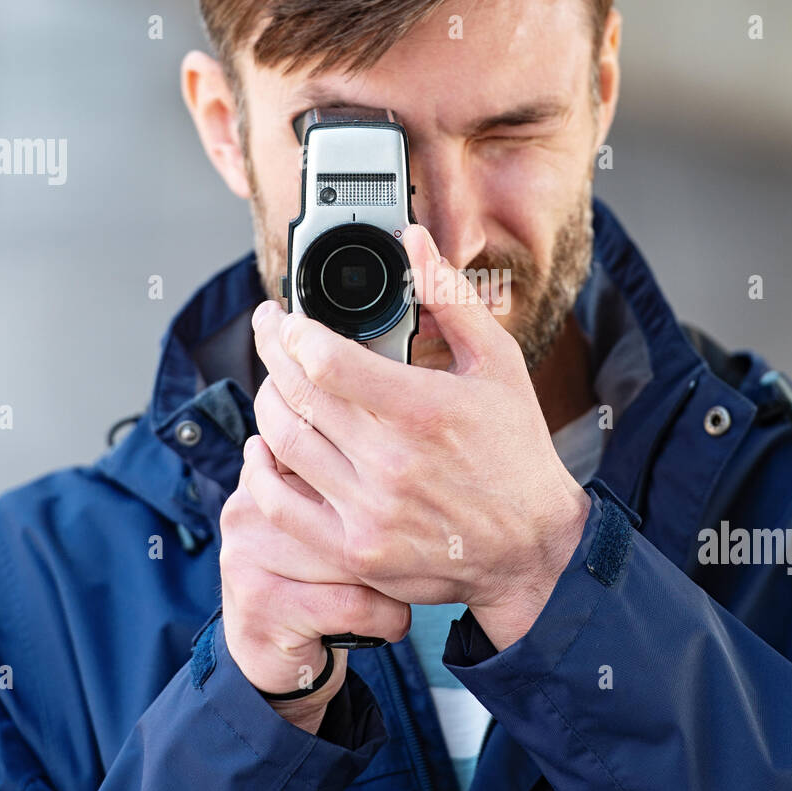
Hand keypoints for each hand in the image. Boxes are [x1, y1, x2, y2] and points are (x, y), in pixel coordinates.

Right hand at [219, 469, 409, 732]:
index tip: (405, 509)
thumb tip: (392, 441)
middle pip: (348, 510)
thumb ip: (332, 485)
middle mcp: (247, 512)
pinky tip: (388, 624)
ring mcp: (249, 559)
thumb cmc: (309, 586)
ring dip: (392, 583)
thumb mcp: (314, 529)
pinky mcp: (265, 607)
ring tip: (396, 595)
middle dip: (387, 542)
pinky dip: (387, 618)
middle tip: (408, 562)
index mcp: (262, 481)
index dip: (373, 485)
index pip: (328, 459)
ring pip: (355, 556)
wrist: (268, 665)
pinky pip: (354, 602)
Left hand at [246, 224, 591, 649]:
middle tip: (269, 335)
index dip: (293, 332)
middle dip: (272, 353)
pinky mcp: (354, 549)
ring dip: (267, 402)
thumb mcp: (498, 363)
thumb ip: (450, 297)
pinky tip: (264, 447)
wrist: (532, 546)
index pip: (326, 361)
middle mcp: (391, 463)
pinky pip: (280, 505)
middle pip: (297, 395)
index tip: (287, 320)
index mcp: (424, 411)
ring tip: (274, 381)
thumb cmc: (516, 450)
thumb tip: (414, 241)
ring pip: (282, 442)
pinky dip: (260, 471)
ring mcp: (369, 510)